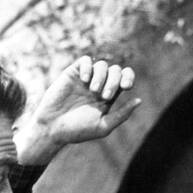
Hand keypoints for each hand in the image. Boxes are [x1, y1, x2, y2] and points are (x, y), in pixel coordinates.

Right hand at [16, 55, 140, 164]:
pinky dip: (88, 67)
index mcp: (108, 96)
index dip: (128, 78)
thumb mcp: (103, 126)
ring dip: (101, 76)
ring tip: (93, 91)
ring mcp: (86, 78)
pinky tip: (84, 80)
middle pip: (116, 70)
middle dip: (114, 80)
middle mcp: (99, 84)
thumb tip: (139, 100)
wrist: (53, 128)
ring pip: (102, 64)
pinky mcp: (73, 73)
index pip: (125, 78)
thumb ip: (122, 115)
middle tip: (104, 96)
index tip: (126, 87)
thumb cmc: (77, 131)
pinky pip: (86, 60)